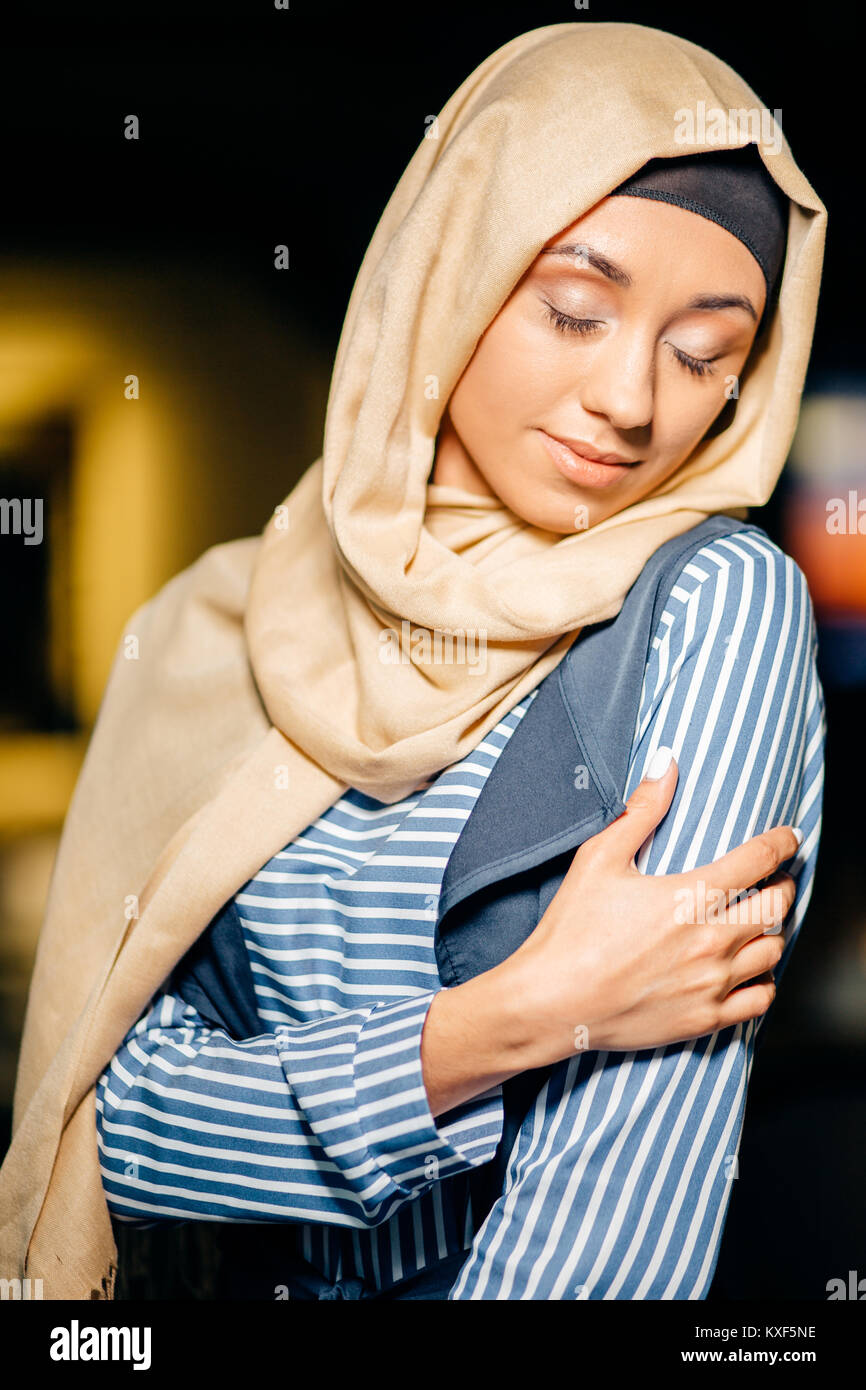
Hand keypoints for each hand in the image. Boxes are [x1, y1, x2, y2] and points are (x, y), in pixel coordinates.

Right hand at [501, 748, 799, 1061]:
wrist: (552, 1003)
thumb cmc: (571, 930)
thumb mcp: (599, 858)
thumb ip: (641, 809)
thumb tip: (666, 761)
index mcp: (691, 895)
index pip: (760, 859)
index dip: (783, 842)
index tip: (789, 837)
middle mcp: (712, 940)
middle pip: (779, 905)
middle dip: (783, 885)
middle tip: (775, 879)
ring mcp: (713, 982)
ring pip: (774, 952)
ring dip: (773, 931)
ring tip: (760, 922)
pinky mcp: (706, 1018)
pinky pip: (761, 999)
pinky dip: (764, 980)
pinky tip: (749, 969)